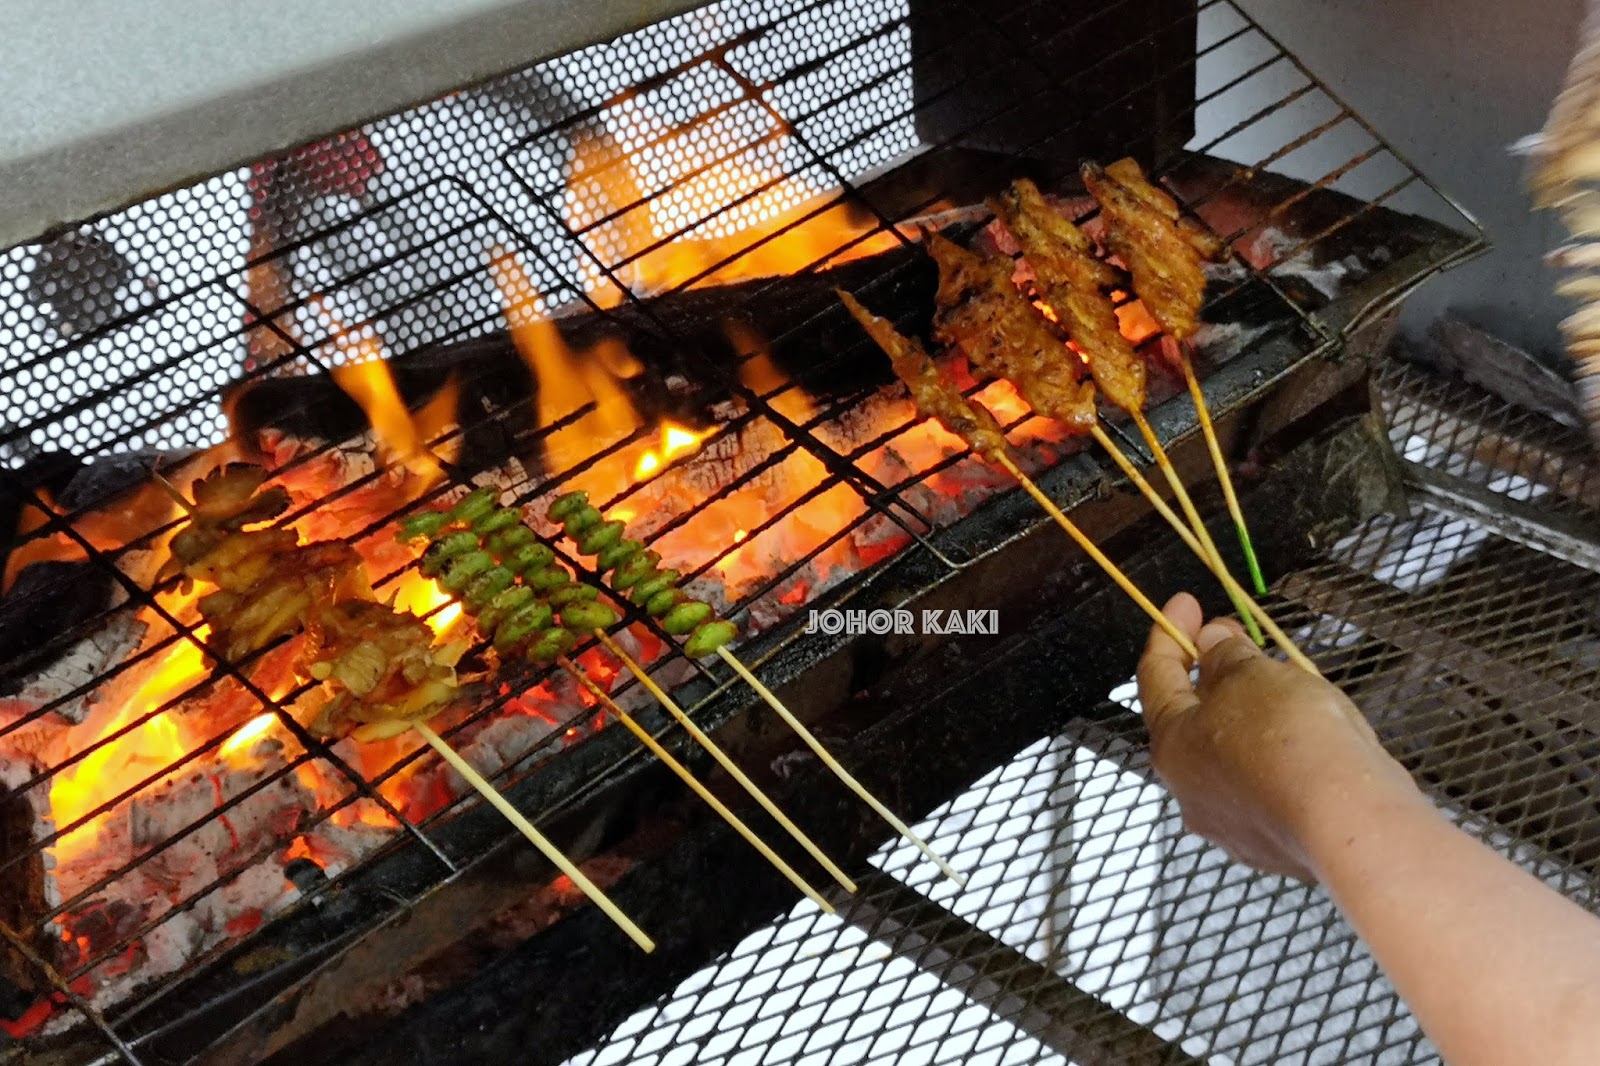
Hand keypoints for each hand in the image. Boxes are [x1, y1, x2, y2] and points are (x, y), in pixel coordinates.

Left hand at [1136, 593, 1420, 880]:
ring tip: (1289, 688)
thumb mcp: (1252, 674)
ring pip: (1235, 755)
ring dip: (1252, 717)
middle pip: (1194, 720)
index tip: (1184, 605)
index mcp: (1171, 747)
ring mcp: (1233, 825)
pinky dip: (1282, 756)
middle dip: (1215, 675)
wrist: (1348, 819)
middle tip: (1239, 640)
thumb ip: (1225, 656)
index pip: (1156, 678)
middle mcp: (1191, 792)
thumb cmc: (1289, 739)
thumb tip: (1211, 646)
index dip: (1170, 634)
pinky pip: (1271, 786)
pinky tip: (1312, 739)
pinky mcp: (1276, 845)